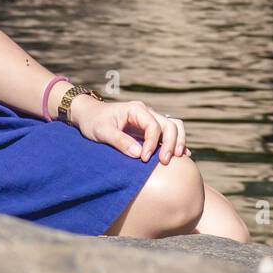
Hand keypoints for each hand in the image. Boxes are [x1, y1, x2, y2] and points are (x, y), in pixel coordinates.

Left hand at [68, 95, 190, 164]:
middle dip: (170, 143)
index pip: (153, 126)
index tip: (144, 159)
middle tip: (164, 162)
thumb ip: (120, 141)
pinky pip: (169, 132)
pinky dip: (177, 142)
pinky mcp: (150, 129)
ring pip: (173, 126)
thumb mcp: (102, 131)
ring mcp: (150, 120)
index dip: (152, 143)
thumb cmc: (94, 121)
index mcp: (136, 110)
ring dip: (178, 141)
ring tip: (177, 157)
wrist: (89, 115)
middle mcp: (146, 112)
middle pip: (169, 124)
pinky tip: (183, 154)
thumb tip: (139, 154)